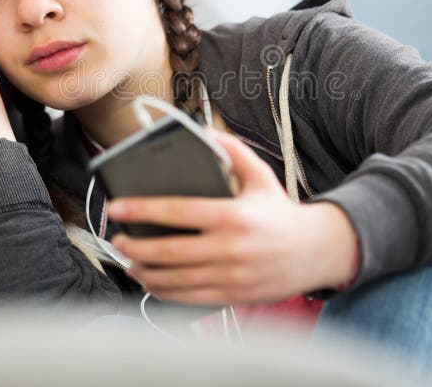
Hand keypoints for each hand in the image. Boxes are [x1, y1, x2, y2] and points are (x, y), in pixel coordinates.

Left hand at [108, 129, 358, 305]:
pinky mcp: (232, 296)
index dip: (142, 209)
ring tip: (128, 261)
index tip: (117, 207)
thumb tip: (205, 133)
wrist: (314, 252)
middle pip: (169, 251)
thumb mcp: (261, 175)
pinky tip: (150, 282)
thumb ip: (233, 150)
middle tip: (117, 239)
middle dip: (135, 246)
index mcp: (232, 216)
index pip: (177, 212)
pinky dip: (164, 292)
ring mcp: (229, 277)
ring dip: (144, 271)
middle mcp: (229, 249)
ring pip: (175, 279)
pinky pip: (189, 298)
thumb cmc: (280, 212)